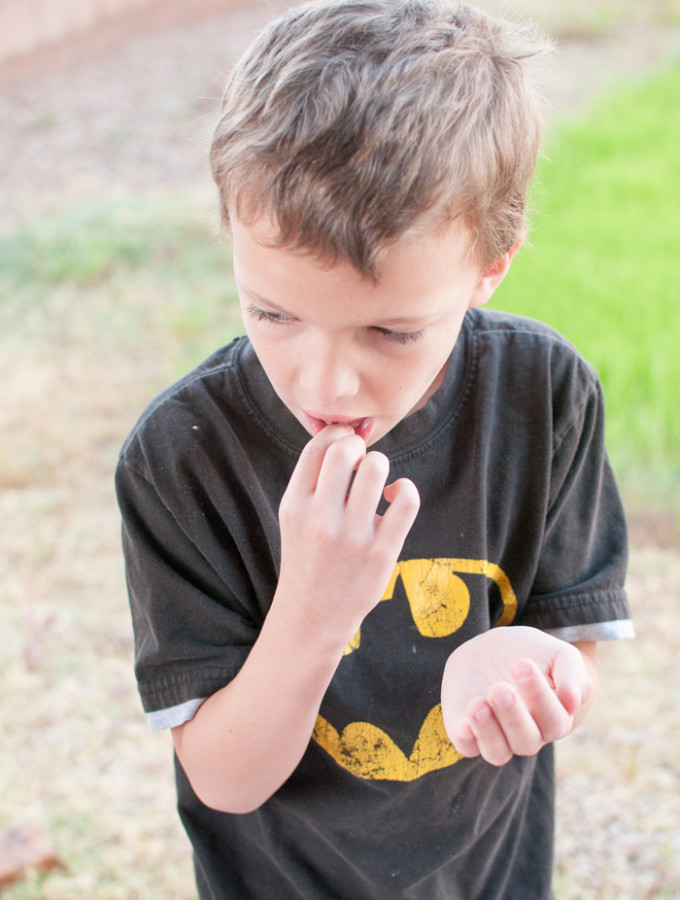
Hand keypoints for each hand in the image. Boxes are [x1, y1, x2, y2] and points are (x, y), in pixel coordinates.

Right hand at [276, 426, 419, 647]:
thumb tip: (347, 437)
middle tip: (360, 462)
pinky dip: (404, 489)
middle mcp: (320, 519)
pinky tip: (394, 497)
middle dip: (358, 446)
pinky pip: (406, 500)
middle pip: (344, 451)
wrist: (313, 614)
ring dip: (380, 465)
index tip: (345, 445)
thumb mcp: (295, 518)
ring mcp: (352, 537)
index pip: (316, 448)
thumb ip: (313, 481)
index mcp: (295, 506)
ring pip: (376, 468)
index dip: (336, 435)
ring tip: (375, 481)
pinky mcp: (381, 553)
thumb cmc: (309, 556)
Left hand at [441, 627, 594, 765]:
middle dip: (512, 715)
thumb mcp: (559, 655)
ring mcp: (498, 736)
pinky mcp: (470, 733)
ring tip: (478, 704)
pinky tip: (464, 723)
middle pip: (526, 740)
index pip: (553, 720)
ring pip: (497, 752)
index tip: (523, 664)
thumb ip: (573, 676)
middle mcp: (528, 735)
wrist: (495, 650)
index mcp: (554, 719)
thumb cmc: (534, 654)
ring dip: (487, 731)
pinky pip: (469, 748)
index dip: (539, 696)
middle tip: (500, 688)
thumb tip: (572, 701)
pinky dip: (466, 739)